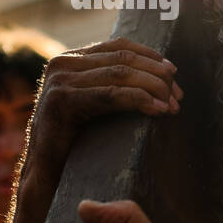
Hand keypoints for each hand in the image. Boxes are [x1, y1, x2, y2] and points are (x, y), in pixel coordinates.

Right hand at [6, 39, 181, 222]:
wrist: (45, 176)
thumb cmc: (74, 145)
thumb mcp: (94, 106)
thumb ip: (112, 85)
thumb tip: (159, 75)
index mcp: (70, 60)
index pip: (119, 47)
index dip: (151, 57)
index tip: (174, 75)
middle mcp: (62, 64)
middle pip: (123, 59)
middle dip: (156, 75)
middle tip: (178, 95)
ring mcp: (59, 81)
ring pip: (120, 74)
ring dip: (153, 87)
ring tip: (172, 105)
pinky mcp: (62, 100)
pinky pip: (111, 94)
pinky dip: (139, 99)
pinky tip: (157, 109)